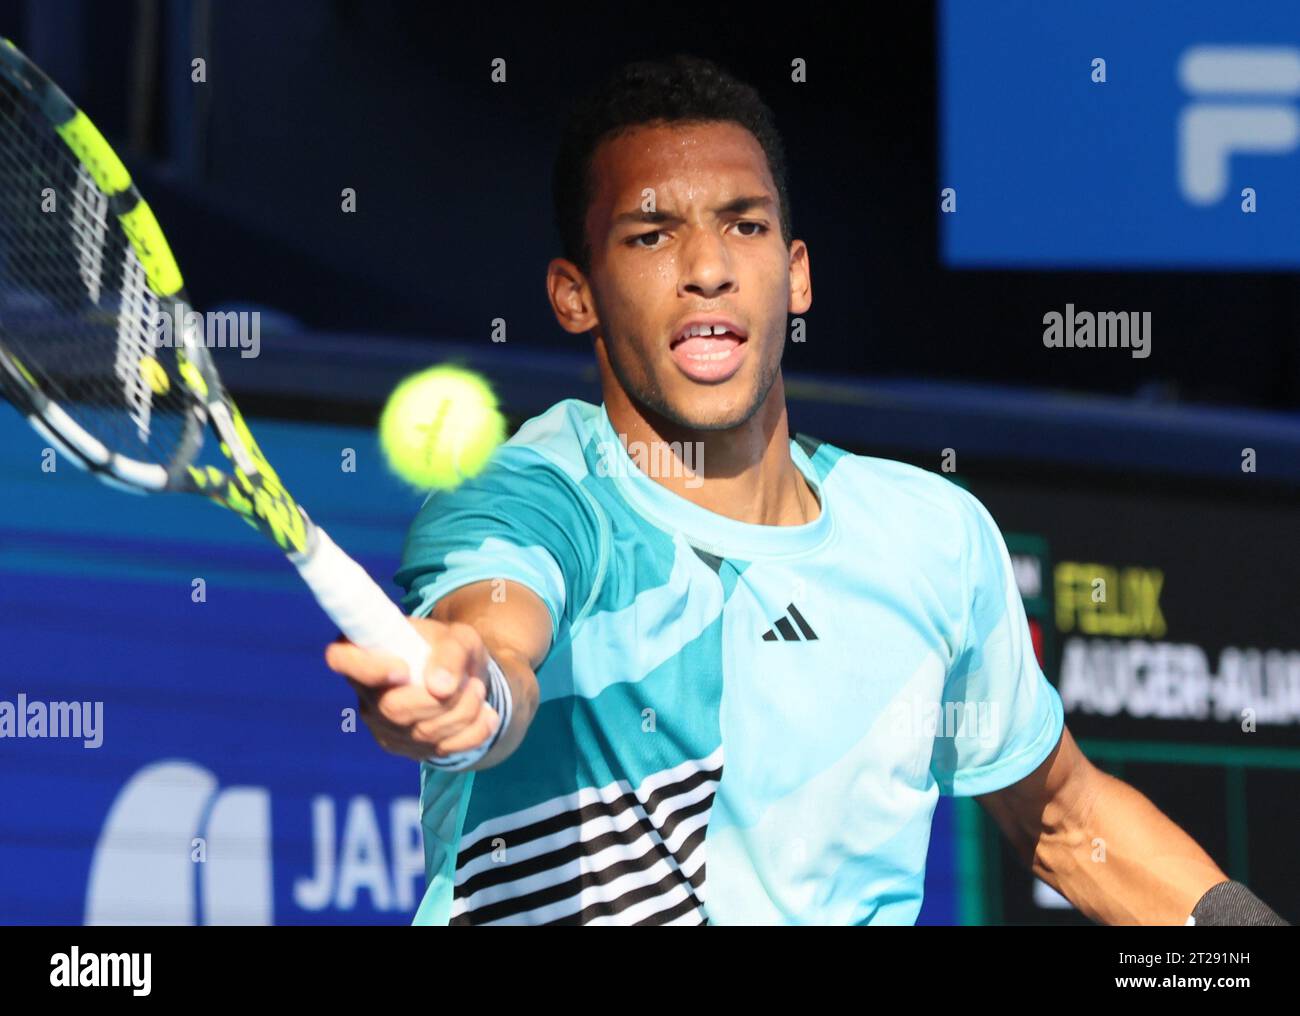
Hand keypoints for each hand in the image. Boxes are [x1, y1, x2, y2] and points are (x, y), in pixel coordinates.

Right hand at [325, 617, 500, 761]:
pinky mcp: (405, 747)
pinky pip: (439, 750)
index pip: (340, 659)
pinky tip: (486, 716)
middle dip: (441, 700)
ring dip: (463, 713)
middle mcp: (366, 691)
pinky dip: (472, 733)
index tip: (403, 669)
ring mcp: (382, 724)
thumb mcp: (459, 637)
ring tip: (478, 691)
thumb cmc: (451, 650)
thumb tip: (441, 688)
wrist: (464, 678)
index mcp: (365, 650)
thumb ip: (451, 653)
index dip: (367, 668)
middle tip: (470, 683)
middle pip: (393, 709)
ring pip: (421, 733)